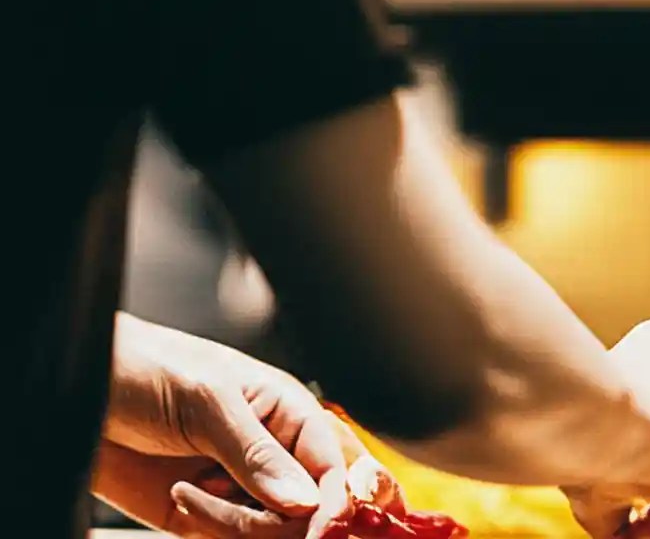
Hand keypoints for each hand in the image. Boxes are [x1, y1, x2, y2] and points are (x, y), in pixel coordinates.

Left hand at [96, 314, 403, 538]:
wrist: (76, 389)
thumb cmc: (144, 367)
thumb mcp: (207, 400)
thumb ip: (257, 453)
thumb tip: (306, 499)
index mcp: (288, 411)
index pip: (334, 465)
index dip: (333, 500)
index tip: (319, 528)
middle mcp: (272, 453)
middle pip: (313, 508)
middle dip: (287, 522)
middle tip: (245, 515)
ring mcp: (239, 486)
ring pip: (274, 533)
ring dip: (237, 526)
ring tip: (193, 495)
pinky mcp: (204, 516)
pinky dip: (211, 530)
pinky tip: (180, 496)